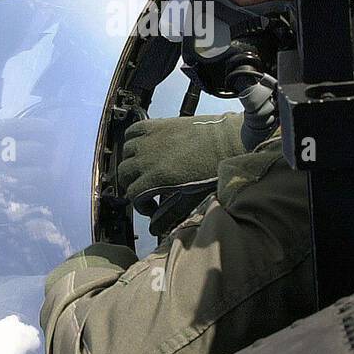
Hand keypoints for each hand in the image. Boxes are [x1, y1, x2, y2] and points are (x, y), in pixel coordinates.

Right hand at [117, 112, 245, 205]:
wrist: (229, 141)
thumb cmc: (215, 169)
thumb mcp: (192, 197)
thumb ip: (170, 211)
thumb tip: (154, 228)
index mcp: (157, 178)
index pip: (132, 195)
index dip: (141, 205)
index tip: (152, 206)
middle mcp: (148, 158)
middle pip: (124, 174)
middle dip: (132, 185)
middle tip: (146, 189)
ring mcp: (150, 139)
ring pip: (125, 153)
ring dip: (131, 162)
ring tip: (145, 168)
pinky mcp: (157, 125)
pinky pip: (132, 131)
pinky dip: (131, 139)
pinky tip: (142, 146)